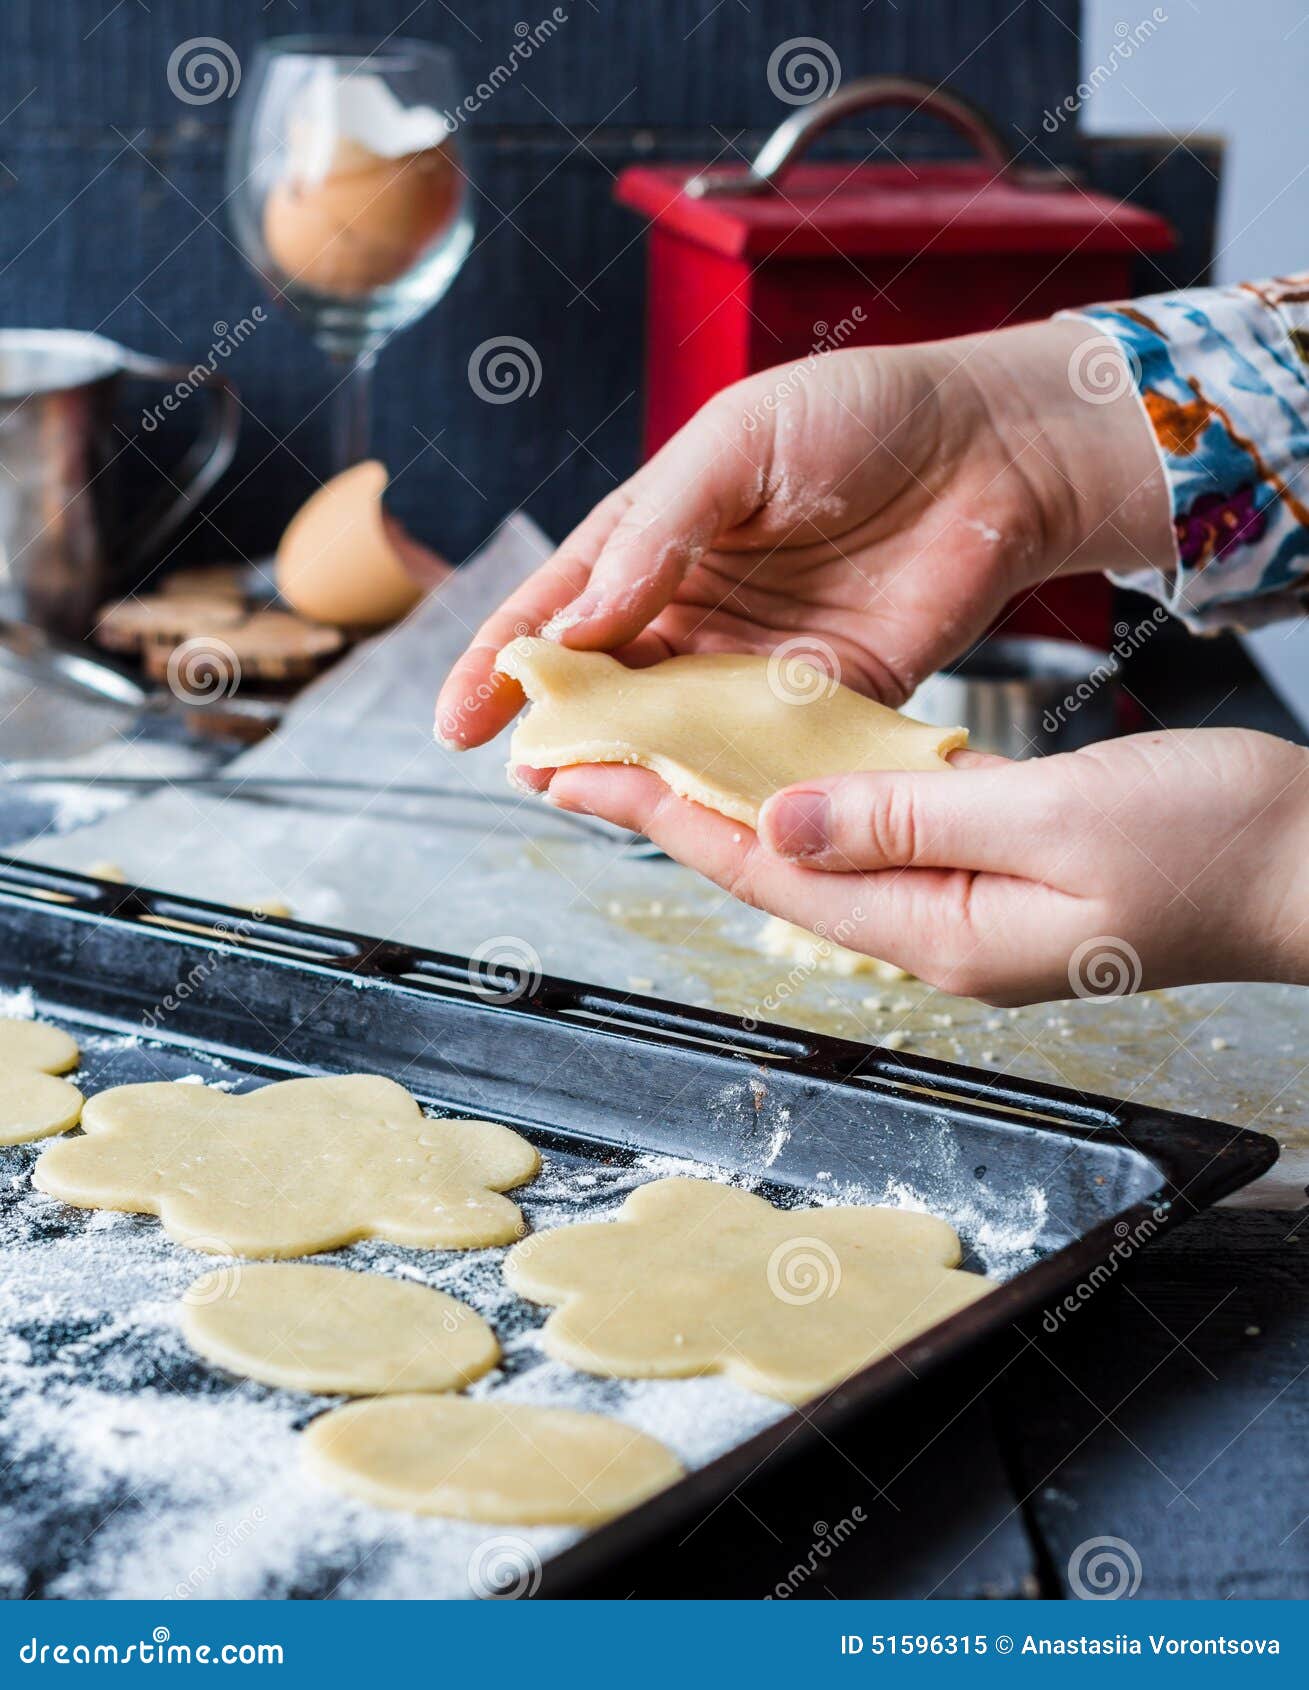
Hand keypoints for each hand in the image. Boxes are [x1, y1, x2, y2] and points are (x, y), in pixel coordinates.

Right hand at [436, 318, 1171, 748]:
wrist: (990, 448)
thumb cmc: (857, 417)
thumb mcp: (736, 445)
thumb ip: (657, 533)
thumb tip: (581, 620)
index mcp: (655, 537)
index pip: (562, 608)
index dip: (506, 662)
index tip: (461, 717)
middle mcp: (694, 606)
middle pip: (609, 682)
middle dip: (563, 727)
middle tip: (526, 772)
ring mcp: (755, 658)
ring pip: (675, 724)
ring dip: (634, 762)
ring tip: (589, 795)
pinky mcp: (825, 696)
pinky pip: (763, 744)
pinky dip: (724, 773)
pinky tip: (691, 799)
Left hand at [543, 729, 1308, 1003]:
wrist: (1308, 865)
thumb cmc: (1212, 845)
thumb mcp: (1054, 818)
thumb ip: (911, 816)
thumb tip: (780, 815)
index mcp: (935, 929)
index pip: (764, 866)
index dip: (665, 813)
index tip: (578, 769)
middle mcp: (928, 930)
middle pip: (768, 863)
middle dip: (669, 807)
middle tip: (580, 753)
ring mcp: (955, 907)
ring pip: (811, 846)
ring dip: (726, 797)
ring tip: (647, 746)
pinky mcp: (984, 873)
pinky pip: (867, 831)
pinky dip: (807, 790)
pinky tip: (771, 754)